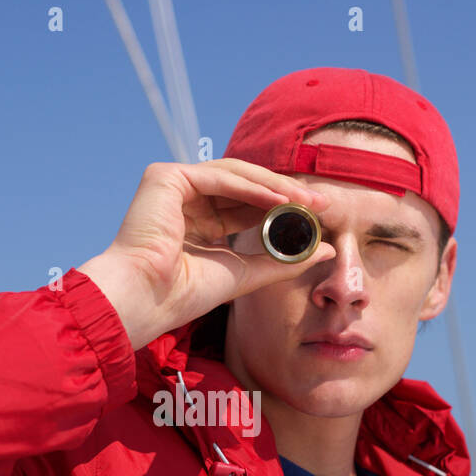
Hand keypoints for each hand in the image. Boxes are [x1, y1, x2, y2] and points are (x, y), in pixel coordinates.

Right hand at [79, 159, 333, 347]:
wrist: (147, 300)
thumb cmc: (183, 295)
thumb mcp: (245, 274)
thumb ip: (283, 260)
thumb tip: (327, 250)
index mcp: (198, 223)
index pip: (247, 206)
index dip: (283, 208)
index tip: (318, 215)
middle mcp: (185, 200)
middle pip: (244, 186)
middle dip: (284, 193)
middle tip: (320, 203)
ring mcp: (173, 185)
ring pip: (234, 176)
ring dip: (273, 187)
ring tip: (304, 200)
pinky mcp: (165, 177)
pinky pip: (218, 176)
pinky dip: (251, 186)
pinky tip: (279, 198)